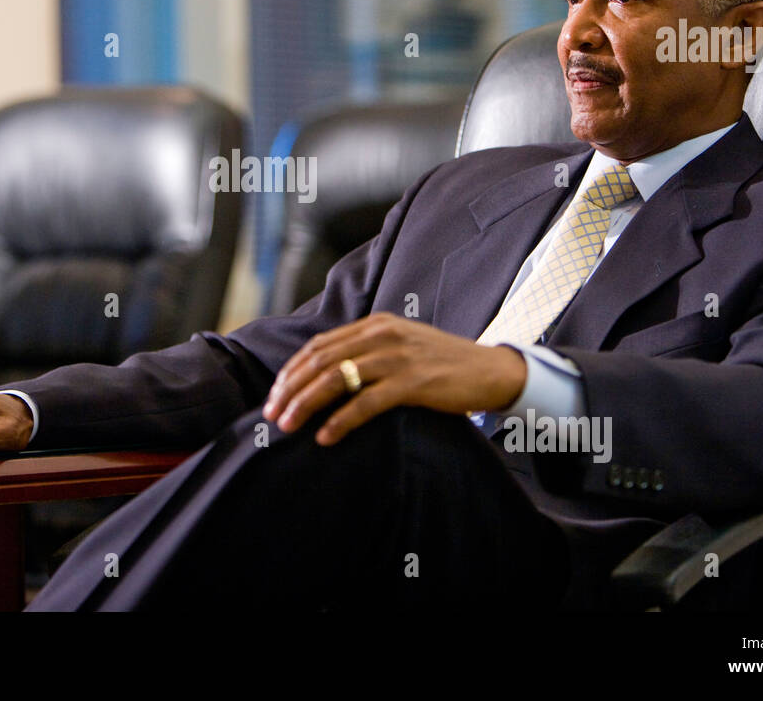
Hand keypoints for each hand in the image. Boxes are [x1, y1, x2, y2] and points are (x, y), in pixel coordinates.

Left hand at [261, 313, 526, 445]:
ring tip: (288, 426)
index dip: (292, 370)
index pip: (319, 345)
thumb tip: (326, 376)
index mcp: (375, 325)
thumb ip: (368, 352)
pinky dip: (341, 421)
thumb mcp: (401, 345)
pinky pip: (366, 403)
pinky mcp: (413, 382)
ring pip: (336, 380)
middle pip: (320, 361)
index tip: (275, 394)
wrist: (491, 369)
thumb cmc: (442, 363)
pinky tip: (326, 437)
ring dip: (306, 405)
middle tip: (271, 414)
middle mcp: (381, 335)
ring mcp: (397, 357)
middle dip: (290, 389)